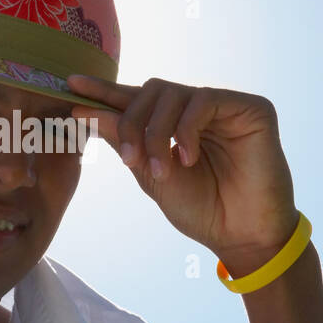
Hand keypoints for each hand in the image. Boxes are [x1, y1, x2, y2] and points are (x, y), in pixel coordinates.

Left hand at [67, 73, 299, 271]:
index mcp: (173, 125)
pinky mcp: (251, 108)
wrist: (242, 236)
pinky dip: (187, 129)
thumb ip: (124, 142)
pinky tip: (187, 158)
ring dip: (156, 132)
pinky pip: (204, 101)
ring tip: (160, 170)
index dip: (104, 92)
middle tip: (127, 159)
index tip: (71, 86)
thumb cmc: (202, 210)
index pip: (135, 100)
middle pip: (150, 91)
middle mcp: (197, 110)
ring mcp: (224, 106)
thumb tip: (86, 111)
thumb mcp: (152, 176)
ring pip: (173, 94)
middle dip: (130, 122)